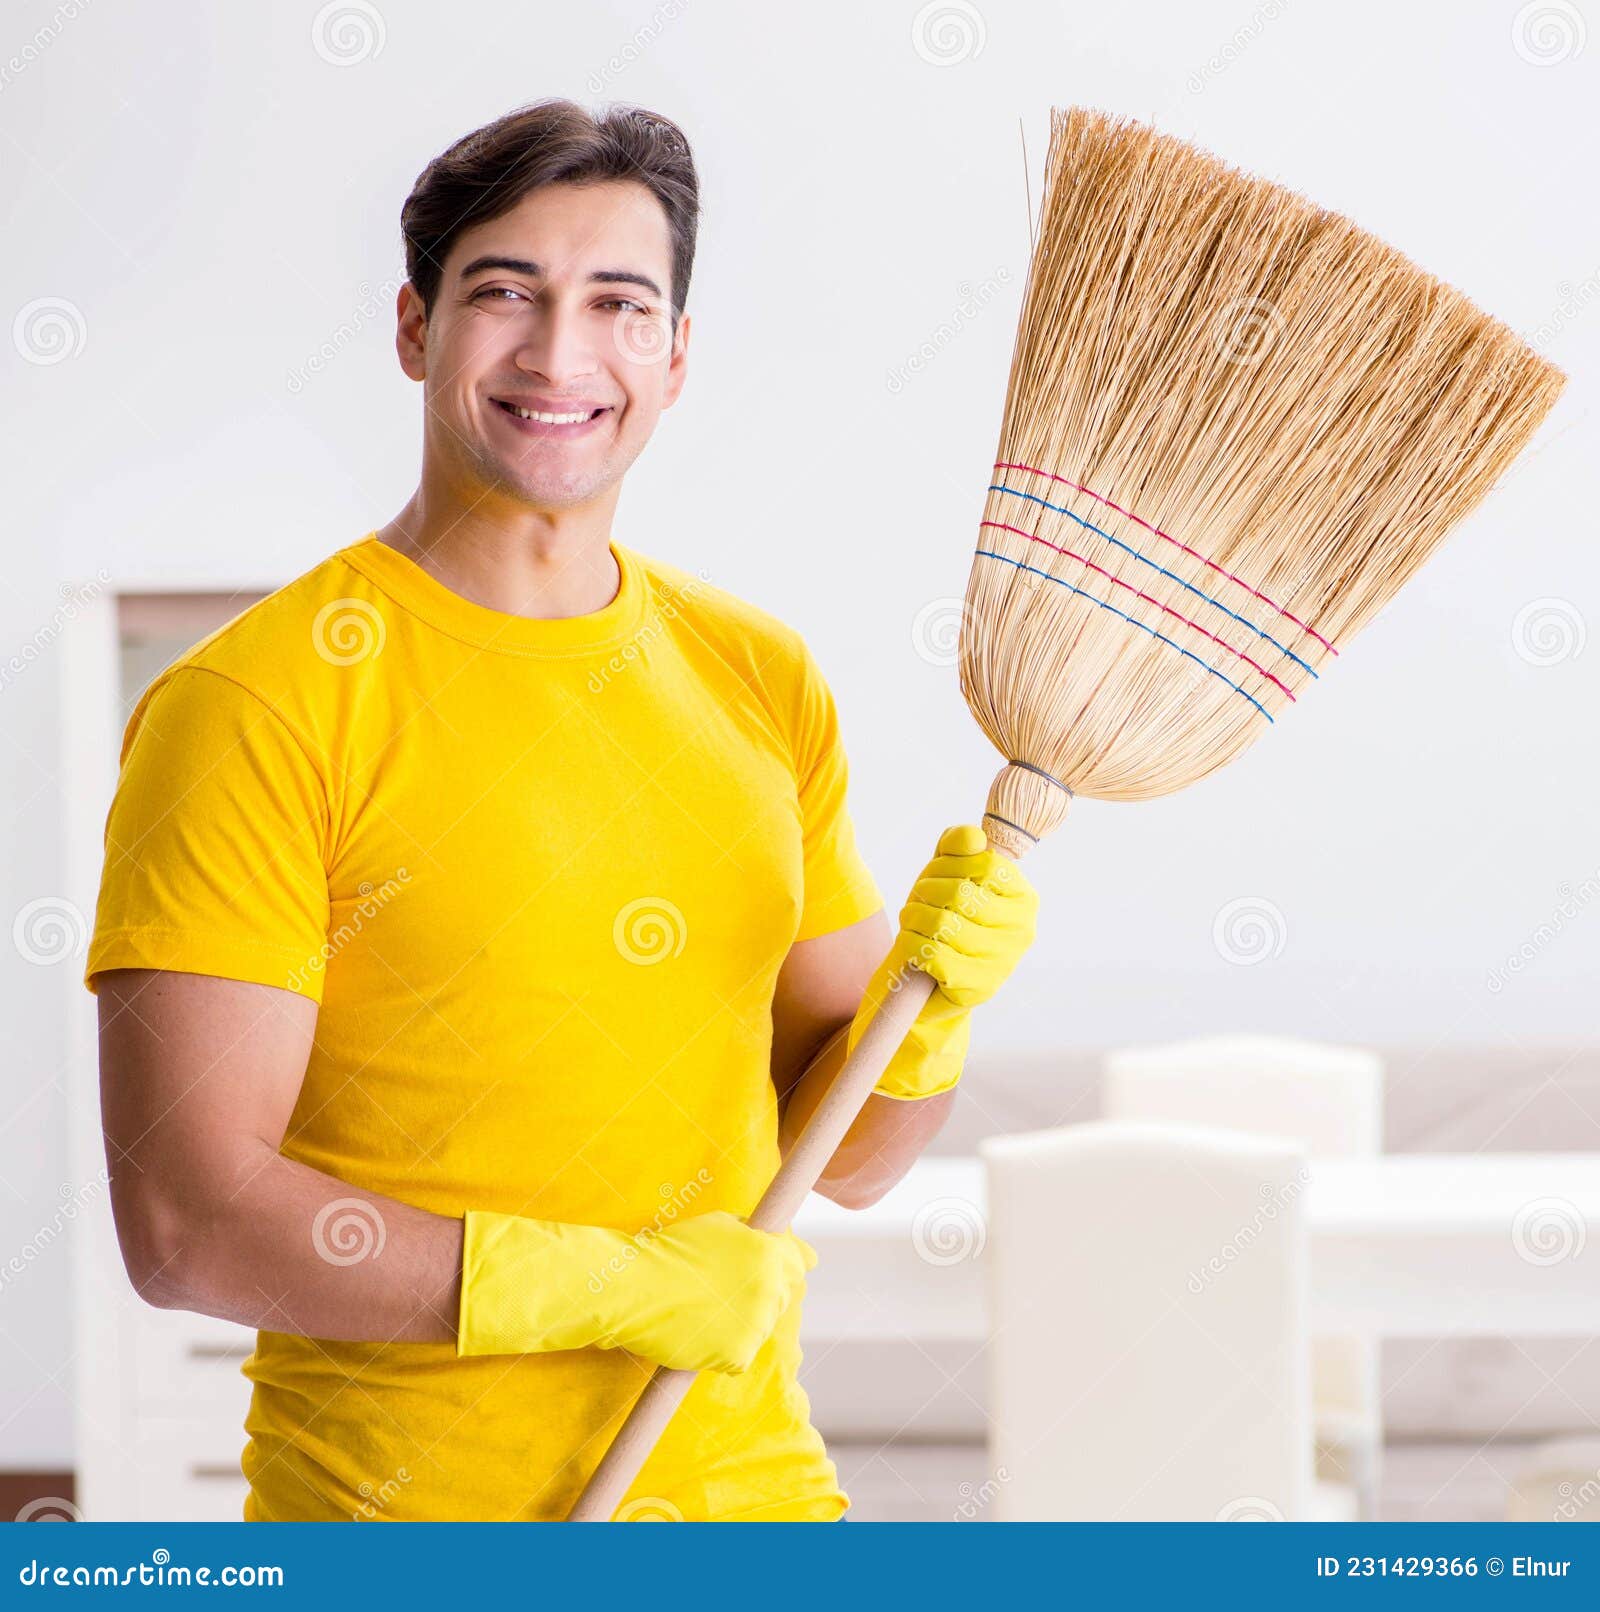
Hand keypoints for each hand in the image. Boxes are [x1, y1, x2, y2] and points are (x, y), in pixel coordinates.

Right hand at [600, 1212, 816, 1373]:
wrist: (634, 1288)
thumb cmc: (673, 1251)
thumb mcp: (721, 1225)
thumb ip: (757, 1235)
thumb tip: (789, 1244)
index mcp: (769, 1253)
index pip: (802, 1263)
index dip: (788, 1265)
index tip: (779, 1269)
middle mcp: (770, 1289)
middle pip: (782, 1298)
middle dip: (759, 1295)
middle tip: (720, 1292)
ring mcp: (756, 1325)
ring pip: (760, 1327)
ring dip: (741, 1323)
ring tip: (703, 1310)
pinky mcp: (738, 1356)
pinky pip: (739, 1356)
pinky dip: (723, 1350)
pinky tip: (698, 1332)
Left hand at [888, 823, 1038, 1008]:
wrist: (930, 976)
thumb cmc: (944, 914)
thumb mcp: (949, 872)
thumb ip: (958, 845)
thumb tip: (974, 836)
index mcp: (1023, 897)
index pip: (987, 863)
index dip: (949, 863)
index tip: (936, 873)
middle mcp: (1022, 930)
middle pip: (961, 892)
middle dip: (927, 889)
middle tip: (919, 898)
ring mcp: (1003, 962)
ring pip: (944, 923)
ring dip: (914, 917)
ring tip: (912, 919)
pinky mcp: (978, 989)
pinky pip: (934, 954)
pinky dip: (912, 944)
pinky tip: (914, 943)